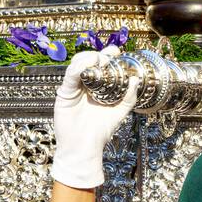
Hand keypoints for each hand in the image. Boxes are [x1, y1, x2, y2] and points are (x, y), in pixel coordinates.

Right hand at [51, 46, 140, 188]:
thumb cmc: (100, 132)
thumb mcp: (119, 112)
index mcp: (95, 87)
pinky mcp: (64, 93)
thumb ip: (129, 97)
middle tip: (109, 57)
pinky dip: (79, 67)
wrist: (84, 148)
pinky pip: (71, 75)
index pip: (99, 65)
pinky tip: (89, 66)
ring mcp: (73, 87)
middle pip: (87, 60)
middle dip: (98, 54)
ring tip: (100, 60)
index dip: (107, 54)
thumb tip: (136, 79)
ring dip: (89, 58)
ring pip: (77, 63)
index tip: (117, 52)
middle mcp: (83, 84)